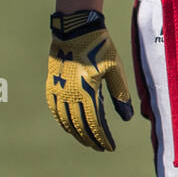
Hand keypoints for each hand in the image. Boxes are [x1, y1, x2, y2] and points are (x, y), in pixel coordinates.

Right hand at [46, 10, 133, 150]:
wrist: (75, 29)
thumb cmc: (99, 47)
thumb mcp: (113, 69)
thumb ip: (120, 94)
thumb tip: (126, 118)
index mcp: (87, 91)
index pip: (95, 124)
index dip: (103, 138)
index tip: (110, 147)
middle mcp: (70, 94)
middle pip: (80, 126)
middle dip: (91, 140)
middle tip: (100, 147)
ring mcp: (58, 90)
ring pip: (66, 121)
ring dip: (77, 134)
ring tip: (87, 141)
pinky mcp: (51, 85)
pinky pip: (55, 110)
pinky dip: (63, 122)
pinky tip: (69, 126)